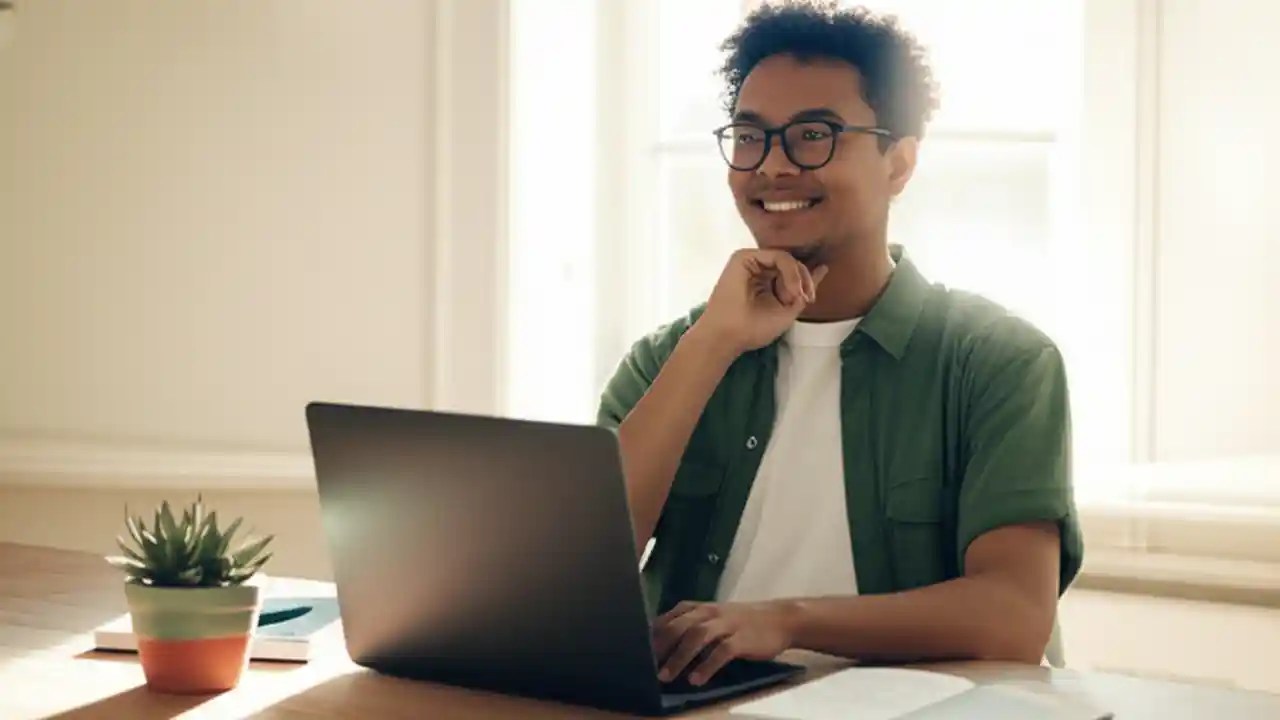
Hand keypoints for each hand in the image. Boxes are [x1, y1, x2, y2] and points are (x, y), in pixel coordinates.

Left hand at [651, 601, 794, 686]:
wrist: (781, 618)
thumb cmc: (743, 622)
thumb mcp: (714, 618)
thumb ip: (691, 626)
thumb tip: (662, 644)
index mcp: (700, 608)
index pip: (670, 618)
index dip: (652, 634)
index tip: (637, 651)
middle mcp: (710, 612)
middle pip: (679, 626)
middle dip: (660, 647)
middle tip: (646, 666)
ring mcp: (727, 624)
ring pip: (697, 636)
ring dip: (679, 657)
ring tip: (665, 676)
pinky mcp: (742, 639)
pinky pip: (721, 652)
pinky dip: (707, 666)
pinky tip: (696, 680)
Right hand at [697, 249, 828, 355]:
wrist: (727, 336)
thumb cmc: (753, 329)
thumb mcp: (787, 310)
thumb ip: (803, 290)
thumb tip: (823, 268)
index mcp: (767, 281)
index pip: (793, 272)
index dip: (807, 281)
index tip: (811, 297)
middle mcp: (759, 269)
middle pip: (793, 264)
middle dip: (804, 280)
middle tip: (804, 299)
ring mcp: (751, 262)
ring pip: (788, 259)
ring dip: (798, 277)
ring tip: (796, 297)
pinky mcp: (744, 257)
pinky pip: (779, 256)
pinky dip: (790, 271)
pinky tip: (790, 290)